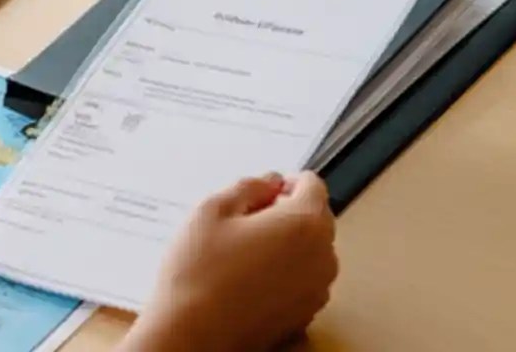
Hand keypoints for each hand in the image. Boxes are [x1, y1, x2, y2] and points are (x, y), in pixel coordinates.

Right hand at [120, 172, 337, 351]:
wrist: (193, 333)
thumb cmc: (199, 274)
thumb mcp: (213, 210)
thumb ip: (249, 186)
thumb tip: (268, 183)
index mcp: (304, 223)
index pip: (313, 185)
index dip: (287, 182)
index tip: (265, 191)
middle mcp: (322, 256)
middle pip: (315, 218)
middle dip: (286, 213)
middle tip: (243, 222)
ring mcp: (317, 289)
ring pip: (309, 250)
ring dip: (286, 244)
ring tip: (241, 254)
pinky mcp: (306, 314)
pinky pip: (302, 280)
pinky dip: (283, 273)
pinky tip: (247, 279)